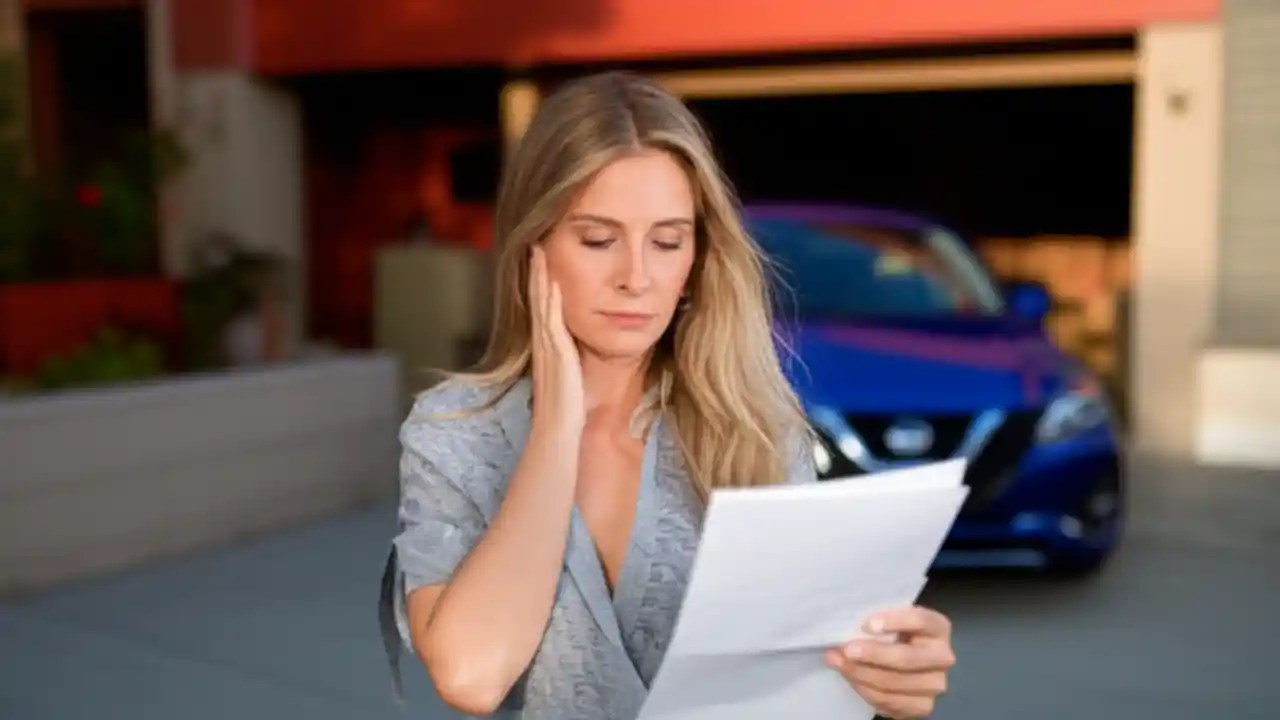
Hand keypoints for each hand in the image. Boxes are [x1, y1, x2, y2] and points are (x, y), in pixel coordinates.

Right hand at [528, 245, 584, 432]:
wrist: (558, 433)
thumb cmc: (567, 414)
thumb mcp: (570, 382)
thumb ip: (571, 367)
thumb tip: (577, 360)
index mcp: (547, 350)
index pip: (542, 310)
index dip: (540, 286)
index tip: (542, 263)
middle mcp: (544, 345)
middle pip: (537, 300)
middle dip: (536, 273)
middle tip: (535, 246)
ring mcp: (548, 348)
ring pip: (541, 305)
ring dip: (539, 278)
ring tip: (539, 252)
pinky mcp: (557, 354)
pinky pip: (551, 320)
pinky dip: (550, 300)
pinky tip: (552, 281)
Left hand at [825, 605, 956, 718]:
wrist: (903, 662)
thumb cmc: (893, 634)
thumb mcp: (890, 621)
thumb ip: (877, 622)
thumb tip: (843, 630)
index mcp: (938, 627)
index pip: (921, 620)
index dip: (894, 621)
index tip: (867, 624)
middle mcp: (943, 656)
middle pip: (908, 658)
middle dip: (874, 654)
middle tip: (847, 650)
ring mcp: (936, 684)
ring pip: (896, 683)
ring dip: (862, 674)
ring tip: (839, 663)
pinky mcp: (924, 706)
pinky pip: (890, 701)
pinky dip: (866, 690)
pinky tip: (852, 679)